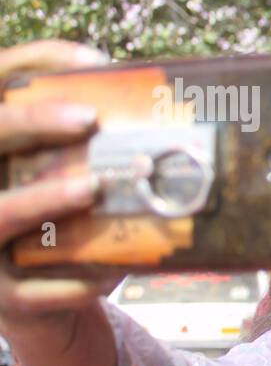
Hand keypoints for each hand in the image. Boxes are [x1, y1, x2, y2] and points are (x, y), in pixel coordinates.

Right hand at [0, 40, 120, 341]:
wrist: (39, 303)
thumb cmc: (59, 226)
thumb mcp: (66, 179)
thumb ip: (91, 148)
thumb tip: (159, 112)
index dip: (36, 64)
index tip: (94, 62)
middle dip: (31, 123)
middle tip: (87, 120)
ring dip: (42, 198)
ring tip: (92, 187)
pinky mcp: (5, 296)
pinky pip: (34, 288)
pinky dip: (74, 277)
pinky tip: (111, 269)